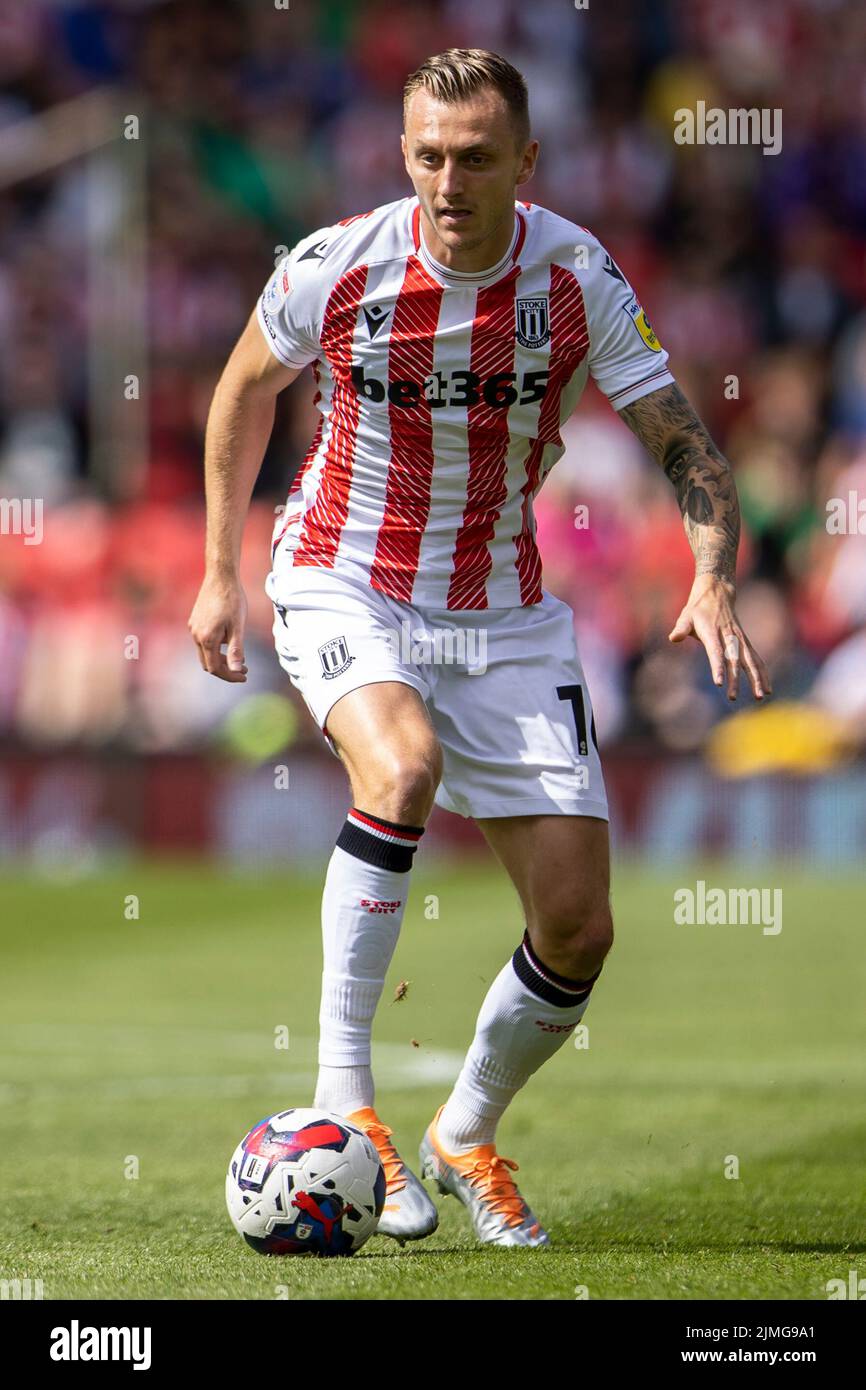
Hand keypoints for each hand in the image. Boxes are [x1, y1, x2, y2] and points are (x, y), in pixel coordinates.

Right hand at [188, 571, 248, 681]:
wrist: (220, 576)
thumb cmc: (232, 600)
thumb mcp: (238, 627)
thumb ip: (236, 650)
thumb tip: (236, 671)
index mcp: (206, 639)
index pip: (215, 668)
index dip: (230, 675)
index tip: (245, 675)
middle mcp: (196, 635)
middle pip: (208, 663)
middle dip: (226, 669)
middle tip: (244, 669)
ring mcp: (193, 627)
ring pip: (205, 652)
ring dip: (221, 658)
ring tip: (240, 655)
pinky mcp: (194, 620)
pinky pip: (203, 641)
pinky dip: (216, 647)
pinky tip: (229, 640)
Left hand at [668, 574, 771, 701]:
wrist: (717, 593)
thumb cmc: (697, 609)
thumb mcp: (686, 615)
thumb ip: (681, 628)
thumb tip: (673, 638)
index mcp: (712, 633)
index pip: (716, 652)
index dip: (717, 667)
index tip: (718, 683)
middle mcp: (729, 637)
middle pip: (734, 660)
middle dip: (735, 679)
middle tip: (732, 697)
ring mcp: (740, 640)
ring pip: (750, 661)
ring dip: (756, 679)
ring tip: (760, 697)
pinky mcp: (745, 642)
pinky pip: (756, 659)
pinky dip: (762, 673)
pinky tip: (767, 689)